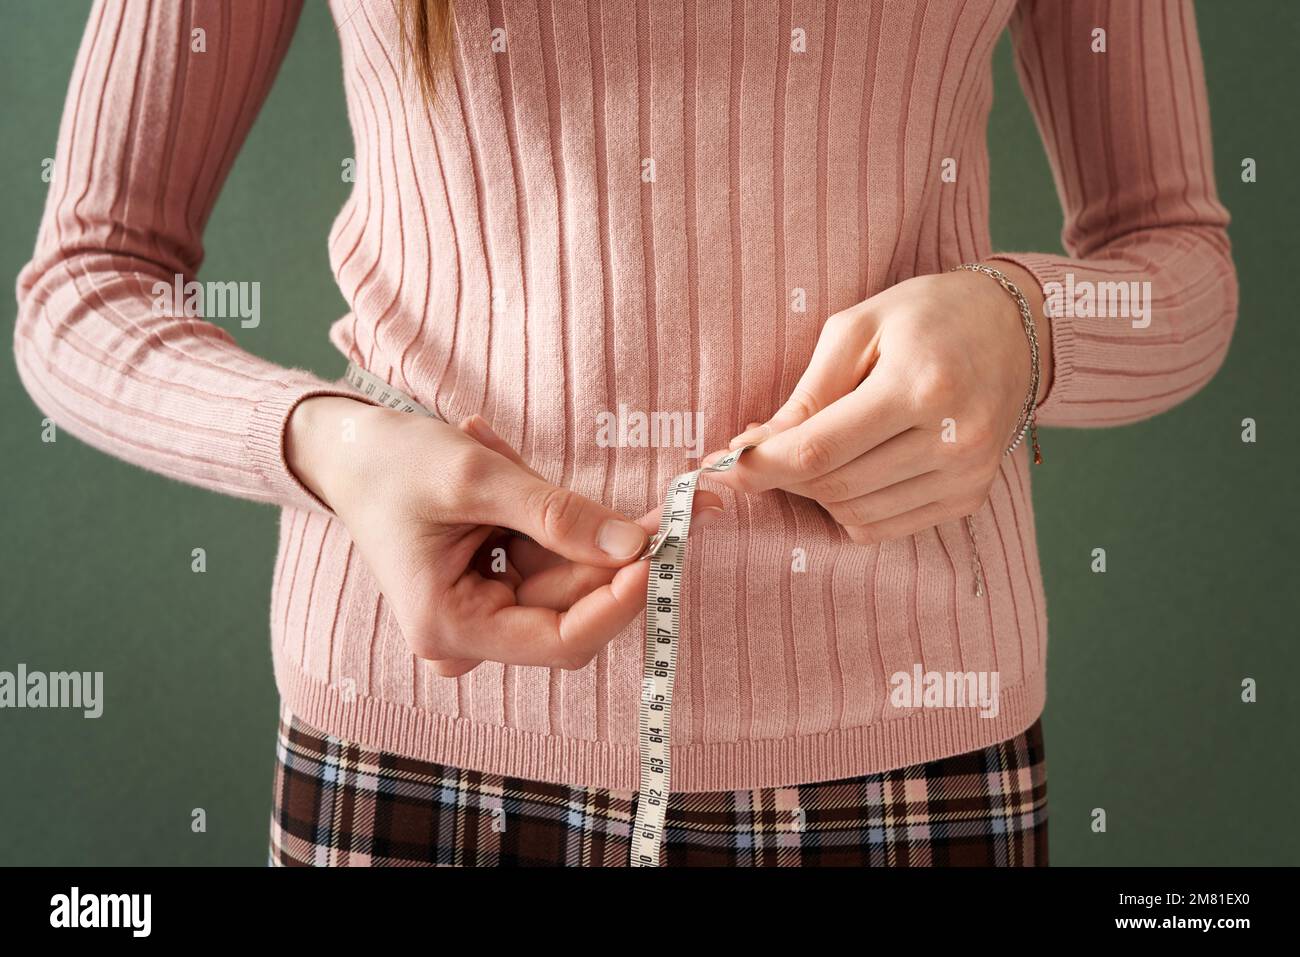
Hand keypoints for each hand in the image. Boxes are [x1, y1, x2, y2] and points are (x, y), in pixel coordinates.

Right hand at [286, 397, 722, 676]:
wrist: (347, 452)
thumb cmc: (394, 463)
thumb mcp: (476, 477)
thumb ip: (556, 514)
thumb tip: (633, 546)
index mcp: (451, 625)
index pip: (560, 640)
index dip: (617, 603)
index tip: (657, 554)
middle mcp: (468, 634)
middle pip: (569, 607)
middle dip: (601, 547)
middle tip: (654, 496)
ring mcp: (482, 612)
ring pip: (563, 578)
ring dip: (558, 516)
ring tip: (498, 454)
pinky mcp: (494, 587)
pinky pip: (545, 559)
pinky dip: (540, 513)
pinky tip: (494, 464)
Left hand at [703, 265, 1050, 544]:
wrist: (1016, 329)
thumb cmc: (926, 316)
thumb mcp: (857, 328)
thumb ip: (807, 394)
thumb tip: (752, 447)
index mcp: (922, 385)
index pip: (822, 450)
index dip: (762, 466)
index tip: (720, 466)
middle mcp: (955, 438)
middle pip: (837, 487)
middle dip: (784, 477)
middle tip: (761, 454)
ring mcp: (968, 476)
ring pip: (858, 516)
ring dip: (818, 494)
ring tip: (815, 452)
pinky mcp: (970, 498)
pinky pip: (887, 527)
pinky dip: (852, 508)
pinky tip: (849, 471)